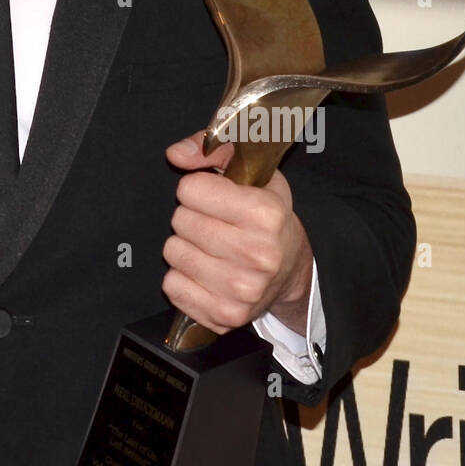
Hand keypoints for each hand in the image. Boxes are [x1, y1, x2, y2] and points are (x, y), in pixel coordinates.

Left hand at [161, 131, 313, 336]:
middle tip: (215, 223)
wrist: (292, 268)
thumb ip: (210, 149)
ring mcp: (241, 290)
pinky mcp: (224, 315)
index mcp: (265, 214)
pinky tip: (206, 272)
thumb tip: (175, 155)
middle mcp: (257, 254)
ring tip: (211, 246)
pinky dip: (182, 277)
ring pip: (173, 252)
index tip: (214, 196)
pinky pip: (172, 285)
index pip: (190, 189)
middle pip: (180, 220)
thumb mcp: (251, 171)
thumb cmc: (267, 215)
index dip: (198, 188)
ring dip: (185, 246)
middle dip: (191, 216)